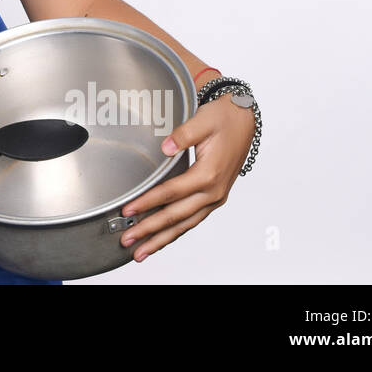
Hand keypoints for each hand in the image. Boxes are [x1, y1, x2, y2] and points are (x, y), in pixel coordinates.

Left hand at [116, 94, 256, 261]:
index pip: (171, 193)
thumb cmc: (224, 120)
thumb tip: (164, 147)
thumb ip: (182, 135)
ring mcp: (215, 198)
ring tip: (140, 251)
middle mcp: (213, 191)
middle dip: (149, 230)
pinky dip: (176, 233)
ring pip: (185, 225)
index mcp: (208, 174)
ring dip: (162, 239)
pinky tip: (162, 239)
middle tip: (127, 240)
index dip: (147, 202)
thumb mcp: (202, 121)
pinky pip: (193, 221)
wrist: (244, 121)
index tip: (128, 210)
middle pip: (176, 216)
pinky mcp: (214, 198)